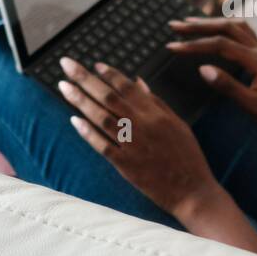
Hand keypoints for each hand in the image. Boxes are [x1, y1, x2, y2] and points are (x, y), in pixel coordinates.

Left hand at [58, 56, 223, 217]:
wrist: (192, 191)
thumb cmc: (188, 157)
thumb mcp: (178, 124)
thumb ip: (156, 102)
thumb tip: (137, 81)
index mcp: (157, 114)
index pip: (127, 87)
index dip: (109, 74)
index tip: (94, 65)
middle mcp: (143, 125)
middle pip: (108, 97)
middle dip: (85, 78)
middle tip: (66, 64)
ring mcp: (132, 145)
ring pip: (101, 117)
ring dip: (80, 100)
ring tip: (64, 86)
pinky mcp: (126, 165)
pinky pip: (102, 145)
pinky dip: (88, 132)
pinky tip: (74, 120)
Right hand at [165, 17, 256, 133]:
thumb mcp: (253, 105)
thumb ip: (227, 86)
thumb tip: (203, 69)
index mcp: (255, 60)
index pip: (219, 45)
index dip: (194, 44)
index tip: (172, 47)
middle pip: (226, 28)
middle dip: (199, 25)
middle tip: (175, 25)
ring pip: (236, 27)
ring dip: (213, 23)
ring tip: (192, 23)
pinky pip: (243, 35)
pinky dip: (227, 29)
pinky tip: (218, 34)